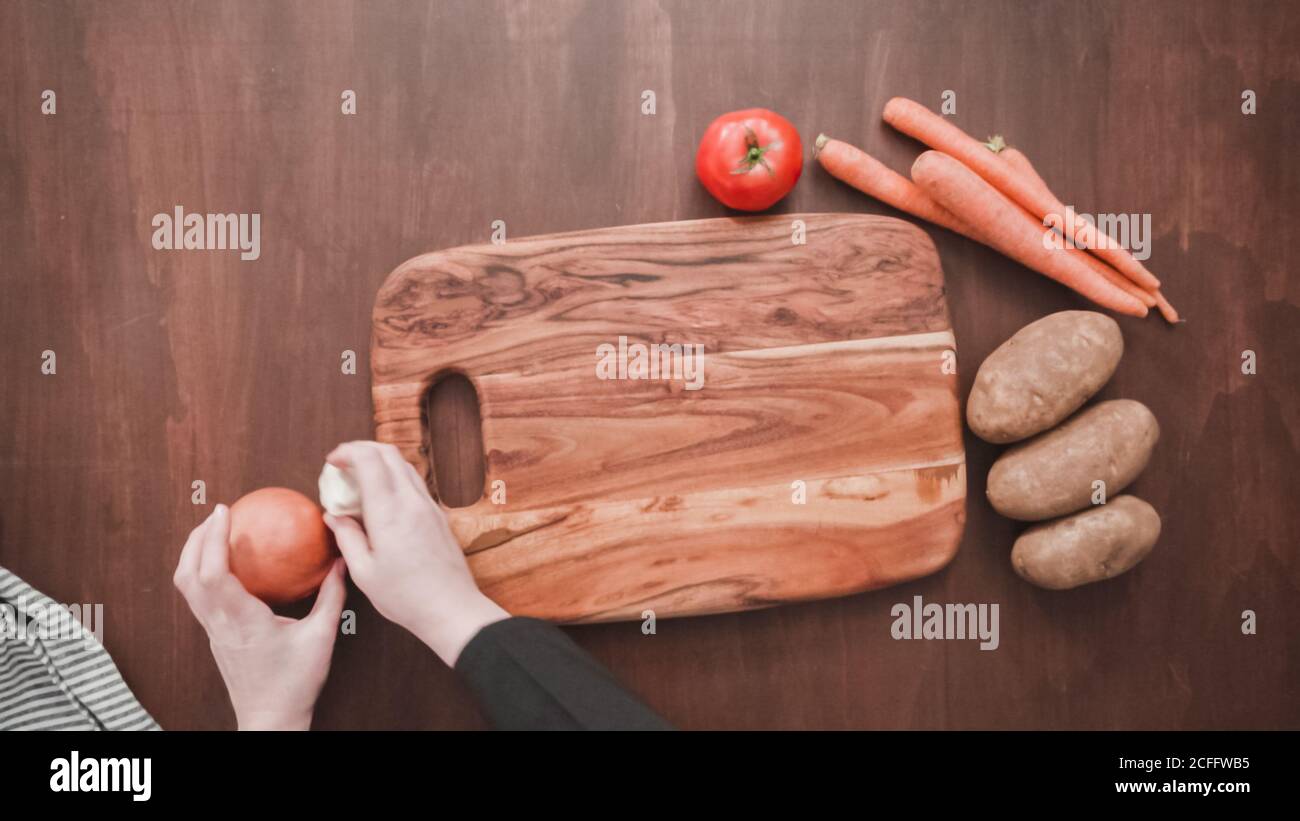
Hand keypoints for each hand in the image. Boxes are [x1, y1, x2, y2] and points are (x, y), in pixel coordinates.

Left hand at [173, 504, 346, 729]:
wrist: (270, 719)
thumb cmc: (295, 682)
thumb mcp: (321, 637)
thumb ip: (331, 597)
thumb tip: (339, 562)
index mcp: (242, 620)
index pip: (213, 573)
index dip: (212, 539)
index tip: (223, 512)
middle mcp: (220, 624)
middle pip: (188, 575)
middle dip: (196, 539)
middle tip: (216, 514)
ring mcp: (213, 632)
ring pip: (186, 587)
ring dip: (193, 555)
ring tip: (213, 533)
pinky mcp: (215, 637)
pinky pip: (198, 598)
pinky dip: (202, 572)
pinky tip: (224, 564)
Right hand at [323, 441, 507, 665]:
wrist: (452, 609)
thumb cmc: (406, 597)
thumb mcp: (364, 572)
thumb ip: (347, 537)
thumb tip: (334, 516)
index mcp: (390, 513)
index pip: (370, 460)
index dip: (348, 452)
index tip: (332, 461)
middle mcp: (413, 502)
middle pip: (389, 453)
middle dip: (362, 449)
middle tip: (343, 463)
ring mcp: (430, 506)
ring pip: (405, 465)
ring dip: (380, 461)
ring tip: (359, 479)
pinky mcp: (439, 515)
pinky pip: (415, 482)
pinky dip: (395, 477)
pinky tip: (382, 497)